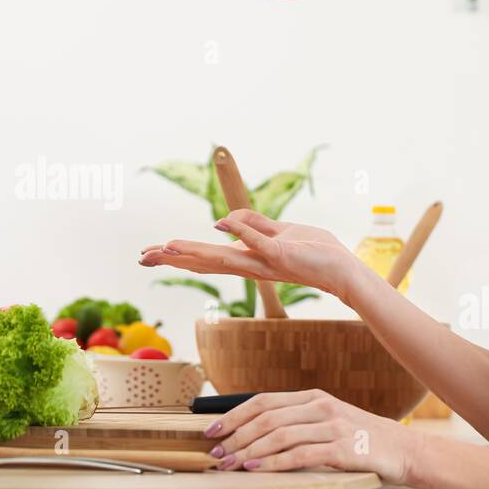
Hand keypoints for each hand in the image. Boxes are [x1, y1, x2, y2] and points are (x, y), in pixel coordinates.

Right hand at [139, 210, 358, 299]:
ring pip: (223, 258)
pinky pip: (258, 243)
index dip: (180, 255)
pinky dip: (239, 233)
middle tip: (143, 257)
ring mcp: (265, 264)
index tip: (153, 253)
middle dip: (175, 259)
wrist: (344, 269)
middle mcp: (252, 267)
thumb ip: (253, 224)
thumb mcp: (281, 232)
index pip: (208, 258)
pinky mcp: (282, 257)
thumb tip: (222, 219)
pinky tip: (219, 224)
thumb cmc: (316, 252)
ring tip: (166, 249)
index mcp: (249, 260)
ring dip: (194, 251)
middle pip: (206, 263)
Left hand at [203, 389, 419, 483]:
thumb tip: (253, 435)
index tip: (210, 430)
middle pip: (266, 417)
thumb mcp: (329, 422)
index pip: (264, 400)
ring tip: (230, 464)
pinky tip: (256, 469)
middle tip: (215, 454)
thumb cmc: (361, 440)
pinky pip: (300, 455)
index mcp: (315, 397)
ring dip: (249, 451)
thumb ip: (298, 423)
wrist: (403, 450)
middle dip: (235, 436)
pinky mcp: (343, 449)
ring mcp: (333, 426)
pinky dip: (274, 462)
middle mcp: (321, 406)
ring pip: (279, 435)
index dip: (233, 415)